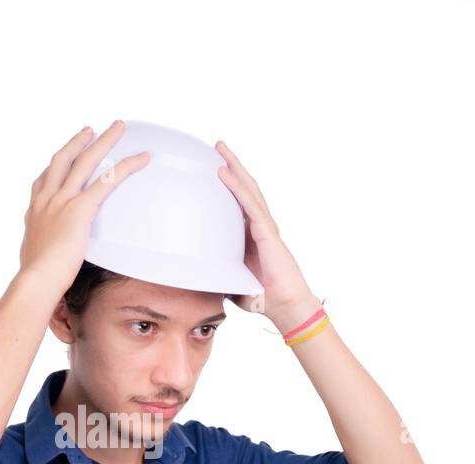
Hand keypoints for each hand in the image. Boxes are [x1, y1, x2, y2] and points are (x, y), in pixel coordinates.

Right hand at [18, 121, 150, 292]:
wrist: (36, 279)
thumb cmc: (37, 277)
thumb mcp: (34, 258)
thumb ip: (41, 251)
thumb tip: (44, 261)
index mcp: (35, 211)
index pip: (43, 180)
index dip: (55, 166)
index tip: (63, 155)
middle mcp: (46, 199)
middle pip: (63, 159)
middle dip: (78, 142)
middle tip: (91, 130)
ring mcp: (62, 201)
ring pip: (85, 160)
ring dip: (104, 141)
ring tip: (118, 127)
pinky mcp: (80, 209)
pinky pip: (108, 181)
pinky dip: (127, 166)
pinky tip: (142, 158)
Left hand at [215, 140, 319, 326]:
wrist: (284, 306)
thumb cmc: (260, 296)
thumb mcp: (228, 280)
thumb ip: (214, 271)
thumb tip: (190, 274)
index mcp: (249, 234)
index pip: (236, 202)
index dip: (225, 184)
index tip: (210, 168)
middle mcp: (258, 225)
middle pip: (244, 187)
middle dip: (230, 165)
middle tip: (215, 146)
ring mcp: (264, 226)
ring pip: (248, 189)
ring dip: (234, 167)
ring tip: (220, 148)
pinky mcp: (267, 232)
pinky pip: (249, 205)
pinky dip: (236, 188)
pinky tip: (225, 173)